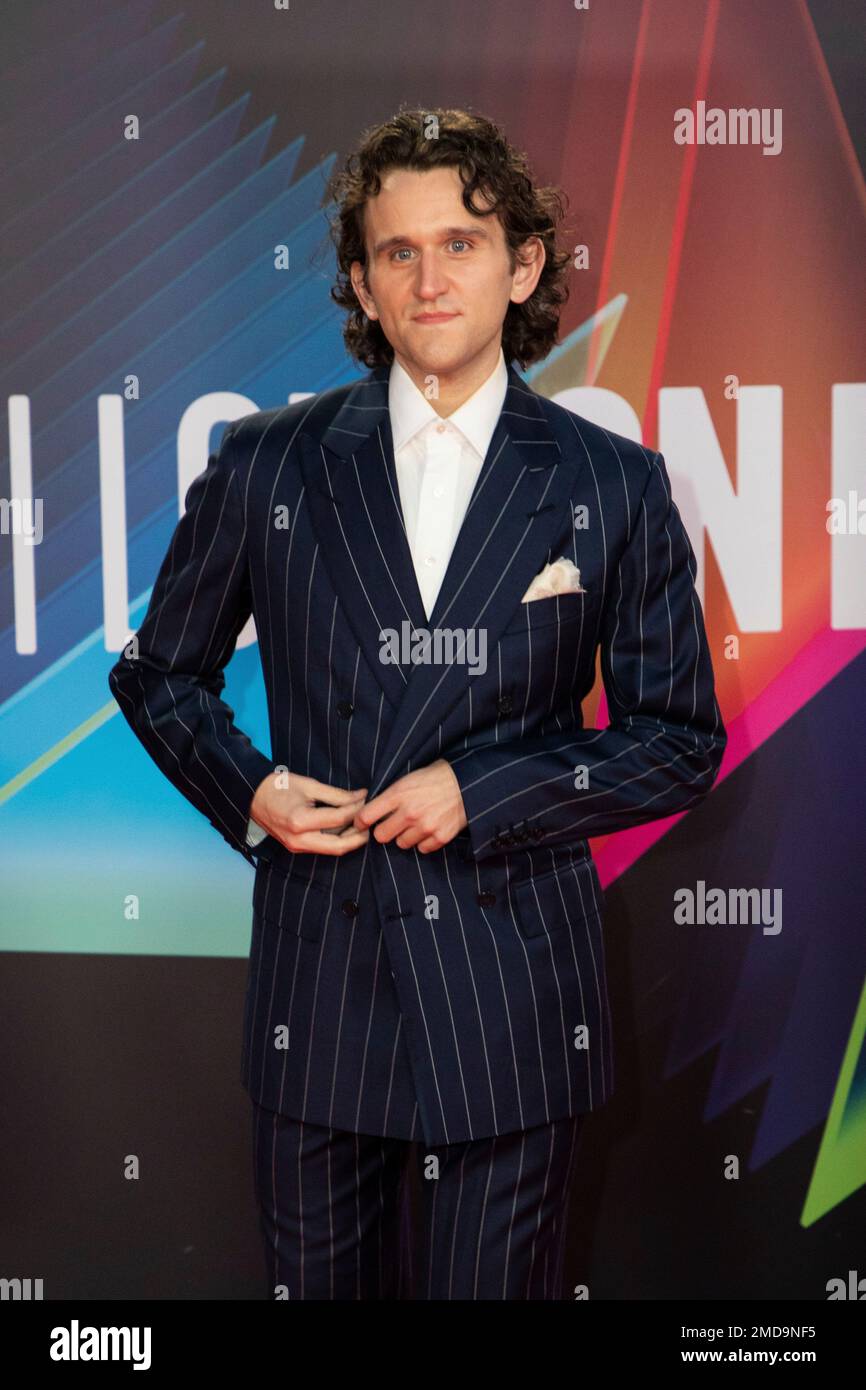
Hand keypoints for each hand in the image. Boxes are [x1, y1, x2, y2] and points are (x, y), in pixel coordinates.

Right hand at [249, 771, 369, 855]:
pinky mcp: (296, 848)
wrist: (252, 797)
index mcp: (301, 821)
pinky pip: (323, 847)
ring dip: (351, 840)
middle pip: (340, 846)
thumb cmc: (278, 787)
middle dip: (360, 836)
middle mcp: (299, 839)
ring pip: (332, 850)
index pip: (339, 818)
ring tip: (363, 824)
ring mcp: (297, 847)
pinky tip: (347, 828)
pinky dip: (338, 840)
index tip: (367, 798)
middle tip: (372, 822)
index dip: (357, 808)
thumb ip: (337, 794)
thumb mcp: (309, 785)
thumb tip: (360, 796)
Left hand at [352, 759, 466, 852]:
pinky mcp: (440, 837)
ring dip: (405, 836)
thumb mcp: (409, 777)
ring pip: (401, 844)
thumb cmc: (437, 776)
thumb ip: (391, 794)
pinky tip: (429, 828)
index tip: (362, 823)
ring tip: (416, 823)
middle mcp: (410, 812)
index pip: (366, 816)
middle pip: (381, 836)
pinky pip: (422, 849)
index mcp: (398, 793)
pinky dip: (424, 842)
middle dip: (384, 830)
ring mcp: (425, 826)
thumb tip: (371, 808)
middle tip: (392, 824)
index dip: (360, 821)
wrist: (469, 782)